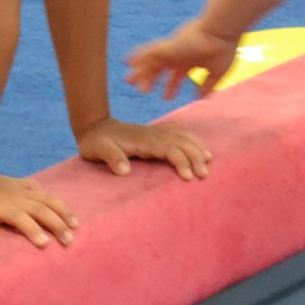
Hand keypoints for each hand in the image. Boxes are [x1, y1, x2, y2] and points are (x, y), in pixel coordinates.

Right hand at [0, 172, 77, 246]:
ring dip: (32, 229)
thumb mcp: (14, 186)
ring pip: (18, 217)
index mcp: (24, 194)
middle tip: (68, 241)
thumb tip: (47, 194)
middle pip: (40, 210)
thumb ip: (31, 189)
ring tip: (43, 243)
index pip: (50, 201)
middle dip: (56, 224)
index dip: (64, 212)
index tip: (76, 226)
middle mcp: (15, 200)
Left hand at [76, 117, 212, 180]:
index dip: (181, 162)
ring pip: (183, 136)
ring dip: (197, 147)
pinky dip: (191, 139)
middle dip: (195, 157)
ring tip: (209, 160)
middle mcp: (154, 134)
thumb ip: (112, 158)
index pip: (170, 149)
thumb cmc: (96, 142)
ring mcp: (156, 132)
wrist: (95, 127)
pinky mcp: (156, 132)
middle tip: (204, 174)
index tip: (188, 177)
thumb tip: (124, 170)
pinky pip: (179, 132)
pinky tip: (198, 146)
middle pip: (182, 143)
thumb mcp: (98, 150)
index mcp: (144, 141)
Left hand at [126, 21, 240, 98]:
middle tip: (142, 90)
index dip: (172, 86)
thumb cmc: (224, 50)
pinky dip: (138, 55)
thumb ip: (208, 85)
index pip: (178, 74)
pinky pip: (148, 51)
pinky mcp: (168, 46)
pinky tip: (127, 61)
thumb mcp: (217, 73)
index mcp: (192, 60)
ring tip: (128, 81)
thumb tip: (201, 97)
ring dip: (141, 71)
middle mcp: (180, 54)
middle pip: (161, 68)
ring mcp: (173, 49)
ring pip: (152, 61)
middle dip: (151, 79)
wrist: (222, 33)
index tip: (167, 98)